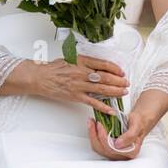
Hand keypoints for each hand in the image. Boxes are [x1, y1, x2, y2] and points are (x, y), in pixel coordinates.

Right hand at [8, 55, 128, 112]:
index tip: (122, 72)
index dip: (115, 69)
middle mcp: (82, 72)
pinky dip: (103, 107)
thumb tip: (100, 65)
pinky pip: (92, 102)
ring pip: (102, 89)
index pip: (103, 64)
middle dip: (119, 81)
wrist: (40, 77)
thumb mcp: (71, 58)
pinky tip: (111, 110)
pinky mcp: (75, 96)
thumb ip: (85, 61)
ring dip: (115, 92)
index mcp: (82, 60)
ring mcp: (79, 85)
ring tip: (123, 93)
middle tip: (127, 83)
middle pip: (105, 77)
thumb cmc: (54, 68)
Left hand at [88, 108, 157, 160]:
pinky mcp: (109, 149)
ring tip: (91, 122)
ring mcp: (115, 153)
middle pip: (104, 149)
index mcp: (131, 152)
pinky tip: (92, 126)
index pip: (113, 149)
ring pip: (98, 148)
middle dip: (95, 135)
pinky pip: (97, 145)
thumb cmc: (138, 123)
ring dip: (92, 135)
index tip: (100, 125)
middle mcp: (122, 155)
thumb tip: (118, 145)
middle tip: (93, 122)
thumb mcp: (137, 126)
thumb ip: (130, 136)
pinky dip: (93, 135)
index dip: (104, 137)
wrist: (138, 122)